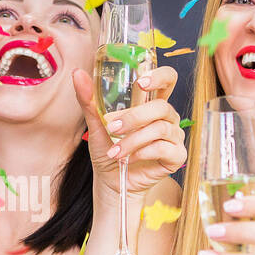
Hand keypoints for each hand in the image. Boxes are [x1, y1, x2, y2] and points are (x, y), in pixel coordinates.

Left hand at [72, 65, 185, 200]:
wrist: (111, 181)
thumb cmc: (108, 148)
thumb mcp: (96, 123)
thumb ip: (89, 99)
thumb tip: (77, 74)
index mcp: (152, 102)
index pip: (168, 79)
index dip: (159, 76)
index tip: (141, 82)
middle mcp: (167, 117)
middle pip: (162, 106)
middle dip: (135, 117)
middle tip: (113, 128)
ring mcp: (174, 136)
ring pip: (160, 128)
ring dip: (133, 140)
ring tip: (114, 151)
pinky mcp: (177, 156)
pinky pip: (163, 148)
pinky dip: (142, 153)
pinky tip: (129, 159)